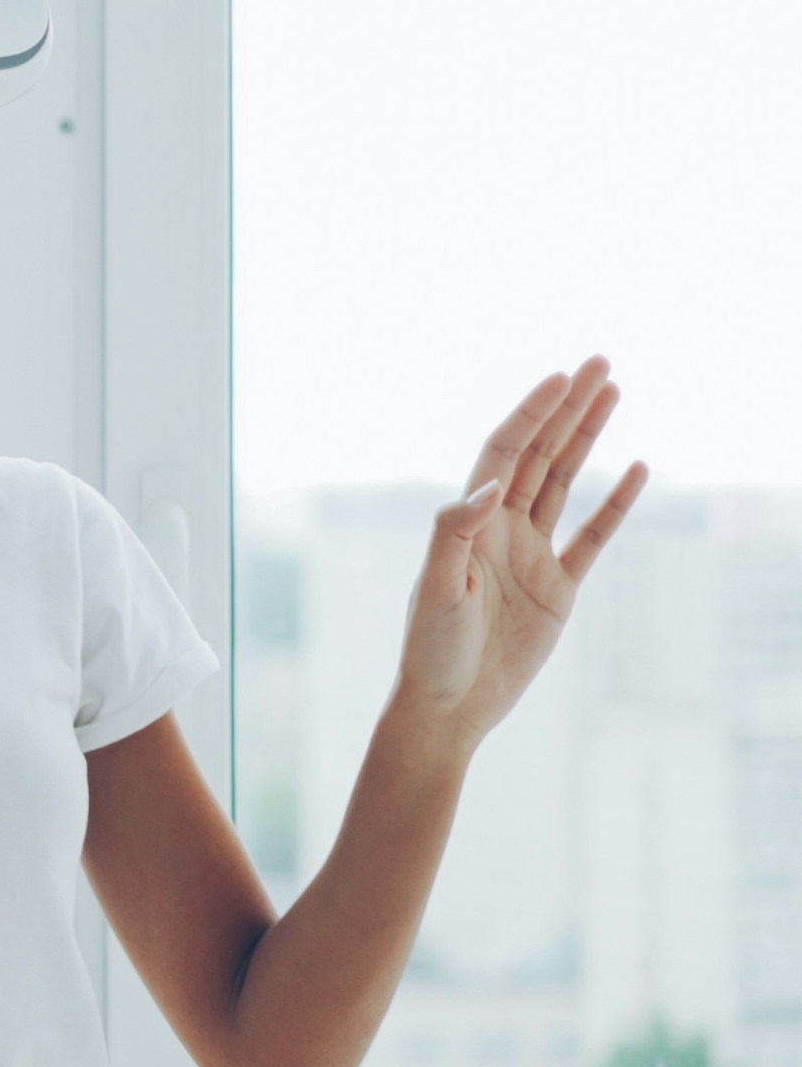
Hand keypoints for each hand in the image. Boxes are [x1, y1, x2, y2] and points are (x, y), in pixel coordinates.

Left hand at [392, 357, 647, 758]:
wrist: (449, 704)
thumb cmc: (431, 649)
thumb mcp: (438, 589)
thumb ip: (455, 533)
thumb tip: (490, 486)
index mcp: (469, 522)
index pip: (504, 452)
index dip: (531, 414)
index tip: (560, 377)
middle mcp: (499, 529)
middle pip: (539, 453)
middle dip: (567, 408)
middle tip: (599, 362)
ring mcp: (531, 555)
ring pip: (564, 481)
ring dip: (589, 438)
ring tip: (613, 392)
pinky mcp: (558, 588)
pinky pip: (592, 536)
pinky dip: (614, 504)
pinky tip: (635, 469)